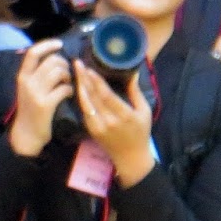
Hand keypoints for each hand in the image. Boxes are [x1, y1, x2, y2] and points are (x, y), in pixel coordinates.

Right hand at [8, 39, 73, 157]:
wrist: (27, 133)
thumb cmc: (31, 110)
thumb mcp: (28, 89)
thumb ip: (36, 75)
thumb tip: (53, 58)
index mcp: (22, 75)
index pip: (33, 52)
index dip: (48, 45)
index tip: (60, 44)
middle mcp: (27, 81)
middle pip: (51, 62)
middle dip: (64, 64)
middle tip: (69, 72)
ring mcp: (36, 93)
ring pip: (58, 73)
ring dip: (69, 76)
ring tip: (69, 83)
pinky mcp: (46, 105)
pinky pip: (64, 89)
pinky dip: (70, 89)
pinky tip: (70, 94)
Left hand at [74, 63, 154, 186]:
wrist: (131, 157)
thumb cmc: (141, 133)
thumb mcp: (145, 112)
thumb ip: (136, 93)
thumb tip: (132, 72)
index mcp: (125, 116)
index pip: (107, 96)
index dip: (97, 82)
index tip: (90, 68)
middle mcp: (109, 121)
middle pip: (93, 97)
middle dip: (84, 79)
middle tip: (77, 63)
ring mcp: (98, 127)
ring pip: (86, 103)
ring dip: (79, 86)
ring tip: (75, 71)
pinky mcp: (92, 130)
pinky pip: (84, 110)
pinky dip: (80, 97)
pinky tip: (78, 86)